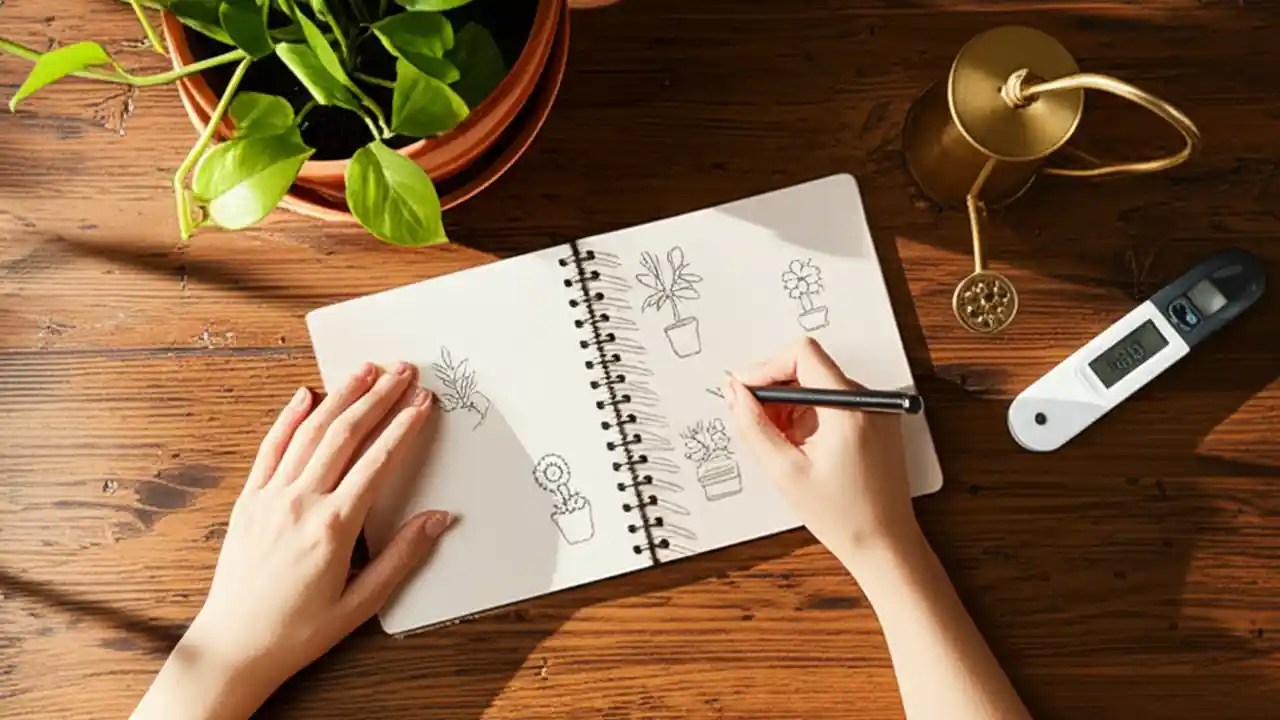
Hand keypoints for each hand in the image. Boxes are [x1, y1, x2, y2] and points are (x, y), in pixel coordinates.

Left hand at [134, 362, 451, 719]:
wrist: (234, 646)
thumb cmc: (298, 631)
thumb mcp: (361, 602)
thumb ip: (402, 556)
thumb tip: (438, 519)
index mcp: (333, 527)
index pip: (377, 461)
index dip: (403, 426)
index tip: (422, 402)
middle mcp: (300, 504)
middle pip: (345, 434)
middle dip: (378, 396)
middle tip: (403, 370)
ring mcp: (270, 498)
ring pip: (309, 432)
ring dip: (340, 396)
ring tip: (365, 370)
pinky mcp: (248, 501)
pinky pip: (270, 448)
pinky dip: (288, 417)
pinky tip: (305, 395)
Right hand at [723, 337, 917, 569]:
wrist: (884, 544)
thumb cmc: (843, 516)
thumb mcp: (785, 472)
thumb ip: (753, 426)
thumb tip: (734, 393)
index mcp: (849, 408)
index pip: (802, 354)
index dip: (766, 367)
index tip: (745, 390)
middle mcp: (868, 401)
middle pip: (809, 368)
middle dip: (775, 391)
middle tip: (754, 422)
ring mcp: (875, 410)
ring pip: (818, 385)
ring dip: (790, 406)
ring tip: (779, 444)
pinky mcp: (875, 422)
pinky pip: (833, 403)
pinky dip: (808, 416)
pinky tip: (799, 448)